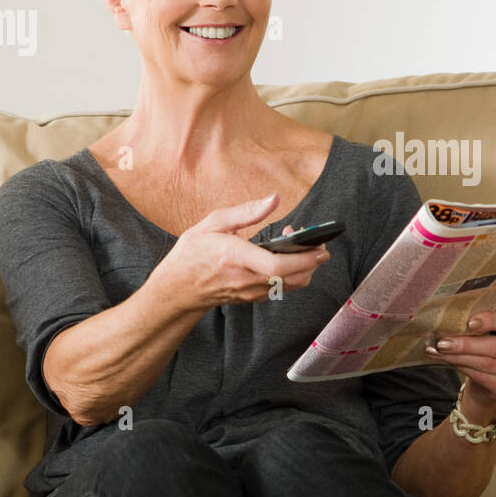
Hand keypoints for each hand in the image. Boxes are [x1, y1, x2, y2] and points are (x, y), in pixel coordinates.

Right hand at [151, 192, 329, 312]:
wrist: (177, 289)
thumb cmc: (192, 253)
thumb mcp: (213, 223)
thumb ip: (246, 212)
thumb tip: (274, 199)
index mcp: (235, 257)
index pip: (276, 266)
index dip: (303, 258)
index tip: (318, 246)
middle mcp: (246, 278)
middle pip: (293, 277)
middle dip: (314, 261)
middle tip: (318, 241)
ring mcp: (251, 292)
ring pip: (292, 285)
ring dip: (305, 267)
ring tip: (300, 245)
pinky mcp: (253, 297)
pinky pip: (282, 288)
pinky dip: (293, 273)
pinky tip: (286, 256)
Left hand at [424, 310, 495, 415]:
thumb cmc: (495, 344)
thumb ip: (486, 321)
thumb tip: (456, 316)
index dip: (491, 321)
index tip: (469, 323)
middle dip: (467, 344)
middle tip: (443, 342)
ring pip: (487, 364)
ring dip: (459, 357)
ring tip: (439, 350)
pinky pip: (483, 377)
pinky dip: (461, 368)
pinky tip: (446, 361)